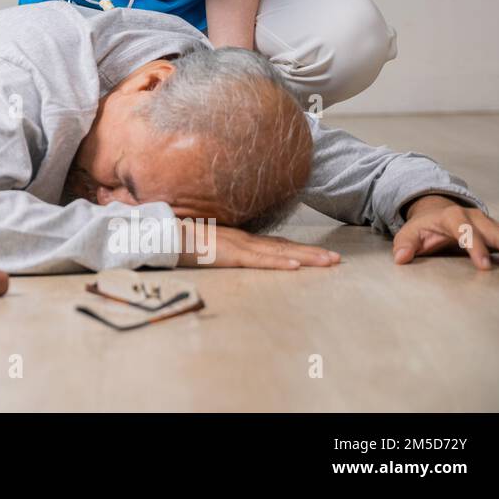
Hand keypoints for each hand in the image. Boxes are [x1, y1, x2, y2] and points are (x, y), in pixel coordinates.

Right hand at [177, 225, 340, 269]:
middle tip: (337, 259)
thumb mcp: (204, 244)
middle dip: (312, 253)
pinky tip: (295, 266)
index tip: (319, 254)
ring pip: (278, 252)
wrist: (161, 232)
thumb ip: (217, 248)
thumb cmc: (178, 239)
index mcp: (238, 238)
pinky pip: (258, 260)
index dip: (298, 249)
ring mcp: (238, 245)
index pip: (274, 244)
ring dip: (306, 257)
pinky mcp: (230, 254)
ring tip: (329, 262)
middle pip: (284, 246)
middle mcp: (243, 239)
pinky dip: (278, 262)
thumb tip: (223, 253)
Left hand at [393, 195, 498, 269]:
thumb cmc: (423, 228)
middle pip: (495, 231)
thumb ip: (405, 245)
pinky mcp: (498, 230)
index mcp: (452, 217)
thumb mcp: (409, 234)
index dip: (475, 247)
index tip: (484, 266)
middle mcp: (475, 217)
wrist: (436, 213)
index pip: (466, 231)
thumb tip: (401, 258)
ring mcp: (489, 223)